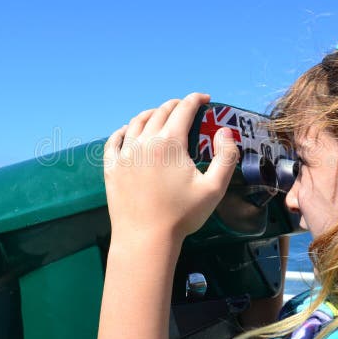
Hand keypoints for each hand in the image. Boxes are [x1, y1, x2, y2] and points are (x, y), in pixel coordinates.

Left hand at [103, 92, 238, 245]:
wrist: (145, 239)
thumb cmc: (182, 216)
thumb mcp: (214, 188)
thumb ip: (226, 157)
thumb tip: (225, 132)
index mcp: (170, 142)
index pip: (183, 110)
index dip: (196, 100)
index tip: (204, 99)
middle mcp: (144, 141)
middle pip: (160, 112)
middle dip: (176, 105)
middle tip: (186, 107)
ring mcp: (124, 153)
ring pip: (137, 122)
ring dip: (152, 113)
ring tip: (160, 114)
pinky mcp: (111, 167)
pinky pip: (114, 139)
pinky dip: (124, 130)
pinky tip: (129, 130)